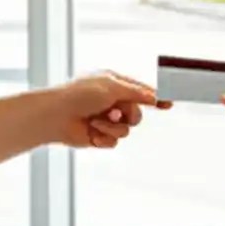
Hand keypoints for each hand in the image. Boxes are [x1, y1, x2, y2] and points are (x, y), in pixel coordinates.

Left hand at [53, 71, 171, 148]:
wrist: (55, 116)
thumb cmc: (79, 95)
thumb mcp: (112, 87)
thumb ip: (137, 92)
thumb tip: (155, 95)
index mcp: (114, 84)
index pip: (141, 91)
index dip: (155, 98)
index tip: (169, 103)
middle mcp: (111, 102)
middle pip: (137, 114)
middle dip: (129, 114)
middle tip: (115, 111)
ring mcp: (105, 119)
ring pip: (126, 130)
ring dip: (112, 126)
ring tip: (96, 121)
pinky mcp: (98, 136)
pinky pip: (114, 141)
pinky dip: (104, 137)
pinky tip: (91, 132)